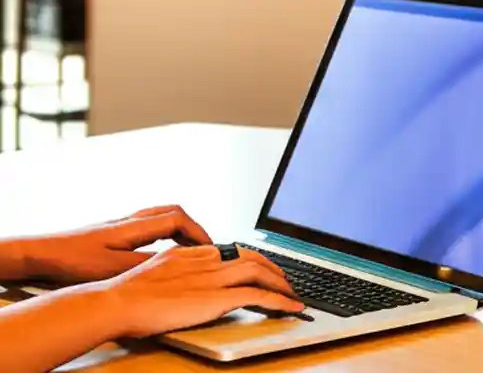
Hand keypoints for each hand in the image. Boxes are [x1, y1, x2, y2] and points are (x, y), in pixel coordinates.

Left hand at [18, 205, 212, 283]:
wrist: (43, 253)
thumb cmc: (72, 259)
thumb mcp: (113, 268)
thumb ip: (145, 264)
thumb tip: (174, 264)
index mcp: (134, 226)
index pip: (178, 218)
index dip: (198, 231)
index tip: (209, 247)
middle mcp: (130, 220)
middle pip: (173, 212)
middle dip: (193, 228)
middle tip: (204, 245)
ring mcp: (122, 224)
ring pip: (161, 216)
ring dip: (180, 229)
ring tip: (188, 247)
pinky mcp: (114, 231)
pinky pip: (150, 224)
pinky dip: (165, 233)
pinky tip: (160, 250)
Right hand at [96, 245, 302, 337]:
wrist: (115, 302)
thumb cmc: (122, 296)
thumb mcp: (149, 275)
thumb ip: (169, 276)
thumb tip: (174, 286)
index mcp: (188, 254)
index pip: (228, 250)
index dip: (248, 258)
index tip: (258, 266)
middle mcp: (204, 260)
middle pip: (249, 255)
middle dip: (271, 266)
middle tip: (283, 278)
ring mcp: (212, 277)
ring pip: (259, 270)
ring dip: (280, 281)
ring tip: (291, 292)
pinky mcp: (217, 297)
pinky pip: (259, 295)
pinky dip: (280, 300)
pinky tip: (291, 307)